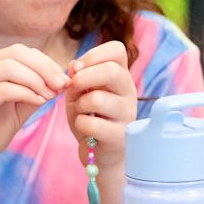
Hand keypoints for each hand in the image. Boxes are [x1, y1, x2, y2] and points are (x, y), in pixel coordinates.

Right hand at [0, 44, 69, 172]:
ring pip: (9, 67)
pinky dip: (25, 93)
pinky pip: (2, 89)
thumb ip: (37, 91)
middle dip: (44, 66)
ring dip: (36, 79)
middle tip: (61, 84)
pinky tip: (38, 102)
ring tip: (49, 96)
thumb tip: (62, 80)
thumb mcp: (21, 108)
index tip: (64, 79)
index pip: (21, 51)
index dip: (46, 61)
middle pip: (16, 52)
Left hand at [64, 40, 137, 170]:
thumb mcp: (80, 92)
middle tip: (73, 90)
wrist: (101, 153)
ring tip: (80, 112)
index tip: (78, 69)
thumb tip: (74, 66)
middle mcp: (129, 92)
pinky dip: (80, 124)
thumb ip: (77, 76)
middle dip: (83, 78)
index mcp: (122, 76)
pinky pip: (91, 124)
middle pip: (111, 71)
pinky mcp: (119, 136)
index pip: (117, 49)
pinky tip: (85, 128)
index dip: (93, 55)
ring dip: (79, 104)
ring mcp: (127, 114)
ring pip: (97, 99)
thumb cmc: (91, 117)